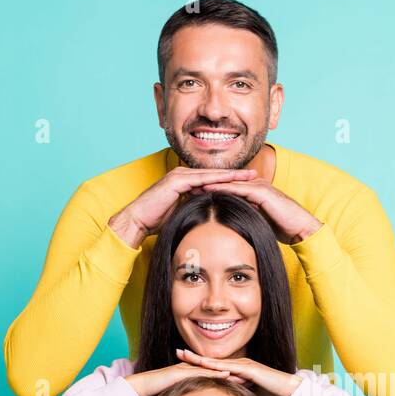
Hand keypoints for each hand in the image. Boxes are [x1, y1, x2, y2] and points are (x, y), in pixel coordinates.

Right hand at [108, 166, 259, 247]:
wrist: (137, 220)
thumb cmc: (157, 221)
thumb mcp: (183, 214)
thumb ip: (195, 210)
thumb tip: (210, 218)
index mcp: (186, 181)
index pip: (213, 180)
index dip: (232, 181)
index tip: (249, 183)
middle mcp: (184, 174)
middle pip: (216, 174)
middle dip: (236, 174)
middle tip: (256, 174)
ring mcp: (180, 175)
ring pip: (211, 174)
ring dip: (231, 175)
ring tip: (250, 176)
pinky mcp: (176, 180)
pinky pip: (202, 179)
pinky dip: (218, 180)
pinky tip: (233, 181)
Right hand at [125, 361, 236, 395]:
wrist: (142, 386)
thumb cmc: (158, 393)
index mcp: (193, 374)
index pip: (215, 375)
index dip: (231, 378)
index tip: (247, 383)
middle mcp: (192, 368)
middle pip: (217, 370)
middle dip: (235, 373)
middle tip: (252, 378)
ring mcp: (187, 368)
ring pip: (212, 369)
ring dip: (229, 371)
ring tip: (245, 376)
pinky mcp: (182, 370)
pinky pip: (201, 371)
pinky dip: (214, 372)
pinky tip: (226, 374)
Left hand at [174, 348, 301, 395]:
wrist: (289, 389)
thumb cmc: (272, 392)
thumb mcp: (251, 392)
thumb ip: (240, 392)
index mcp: (238, 369)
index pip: (214, 366)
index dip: (199, 363)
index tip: (183, 362)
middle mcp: (239, 364)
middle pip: (212, 360)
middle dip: (194, 357)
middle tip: (177, 352)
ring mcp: (244, 365)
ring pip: (218, 361)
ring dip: (201, 359)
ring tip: (185, 356)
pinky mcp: (249, 369)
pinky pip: (229, 367)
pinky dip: (216, 366)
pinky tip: (205, 365)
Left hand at [194, 177, 322, 245]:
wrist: (301, 229)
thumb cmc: (282, 229)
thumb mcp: (257, 223)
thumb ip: (244, 220)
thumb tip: (229, 229)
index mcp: (252, 191)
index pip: (226, 186)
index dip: (208, 188)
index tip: (189, 191)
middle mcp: (254, 184)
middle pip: (224, 181)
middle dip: (205, 181)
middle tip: (184, 184)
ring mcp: (258, 186)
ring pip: (228, 181)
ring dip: (210, 182)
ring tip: (190, 184)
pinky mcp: (262, 191)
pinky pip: (237, 187)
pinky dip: (221, 187)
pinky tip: (207, 189)